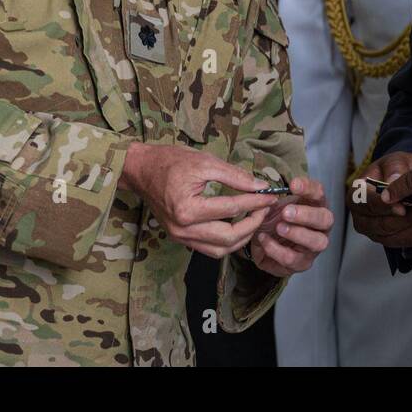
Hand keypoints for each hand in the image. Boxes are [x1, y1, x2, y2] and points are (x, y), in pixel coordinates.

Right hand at [125, 142, 274, 258]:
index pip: (231, 209)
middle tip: (265, 209)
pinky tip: (238, 226)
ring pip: (220, 249)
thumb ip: (234, 176)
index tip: (271, 195)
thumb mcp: (205, 162)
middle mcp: (183, 229)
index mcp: (187, 209)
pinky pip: (209, 248)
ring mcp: (180, 237)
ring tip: (255, 219)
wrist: (141, 170)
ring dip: (242, 237)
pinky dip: (227, 241)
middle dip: (252, 224)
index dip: (255, 202)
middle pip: (228, 237)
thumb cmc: (170, 161)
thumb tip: (259, 186)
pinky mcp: (180, 238)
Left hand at [248, 176, 332, 275]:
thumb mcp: (272, 204)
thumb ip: (272, 196)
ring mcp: (314, 246)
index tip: (293, 185)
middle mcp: (320, 226)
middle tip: (287, 212)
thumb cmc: (274, 219)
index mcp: (314, 205)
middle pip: (326, 219)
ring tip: (279, 228)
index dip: (308, 188)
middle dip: (306, 215)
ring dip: (298, 234)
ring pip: (317, 242)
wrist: (263, 242)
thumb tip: (267, 192)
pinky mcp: (302, 263)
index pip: (319, 193)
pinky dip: (276, 248)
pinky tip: (263, 239)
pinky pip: (293, 258)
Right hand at [349, 151, 411, 249]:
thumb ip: (395, 168)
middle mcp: (360, 216)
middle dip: (403, 220)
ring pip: (394, 236)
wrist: (404, 180)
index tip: (402, 207)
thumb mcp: (396, 161)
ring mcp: (373, 231)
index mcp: (356, 194)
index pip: (366, 204)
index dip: (385, 207)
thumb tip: (392, 181)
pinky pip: (404, 242)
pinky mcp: (388, 240)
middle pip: (380, 225)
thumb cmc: (396, 170)